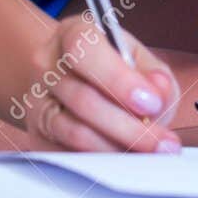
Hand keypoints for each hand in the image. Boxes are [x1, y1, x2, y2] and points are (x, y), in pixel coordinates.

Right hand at [19, 11, 181, 152]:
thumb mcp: (140, 61)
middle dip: (128, 127)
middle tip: (161, 144)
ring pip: (74, 132)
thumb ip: (155, 75)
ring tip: (148, 154)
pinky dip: (100, 163)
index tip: (150, 104)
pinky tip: (124, 159)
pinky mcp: (36, 136)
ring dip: (117, 148)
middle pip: (82, 99)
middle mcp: (47, 66)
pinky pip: (67, 156)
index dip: (117, 79)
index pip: (83, 50)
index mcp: (72, 34)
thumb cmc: (114, 70)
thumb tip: (157, 93)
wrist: (78, 83)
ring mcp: (37, 102)